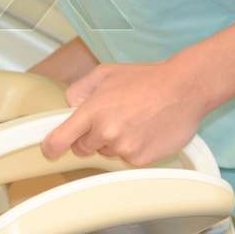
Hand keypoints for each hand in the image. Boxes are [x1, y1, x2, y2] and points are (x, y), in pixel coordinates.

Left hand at [40, 61, 206, 165]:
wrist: (185, 88)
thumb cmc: (145, 79)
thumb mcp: (104, 74)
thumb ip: (79, 90)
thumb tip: (68, 107)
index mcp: (92, 111)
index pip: (60, 139)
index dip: (51, 147)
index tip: (49, 150)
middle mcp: (106, 133)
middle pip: (82, 148)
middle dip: (89, 138)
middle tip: (109, 120)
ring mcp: (125, 148)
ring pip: (106, 153)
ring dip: (113, 143)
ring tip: (132, 121)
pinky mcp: (142, 159)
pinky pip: (126, 159)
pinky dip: (132, 149)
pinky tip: (144, 130)